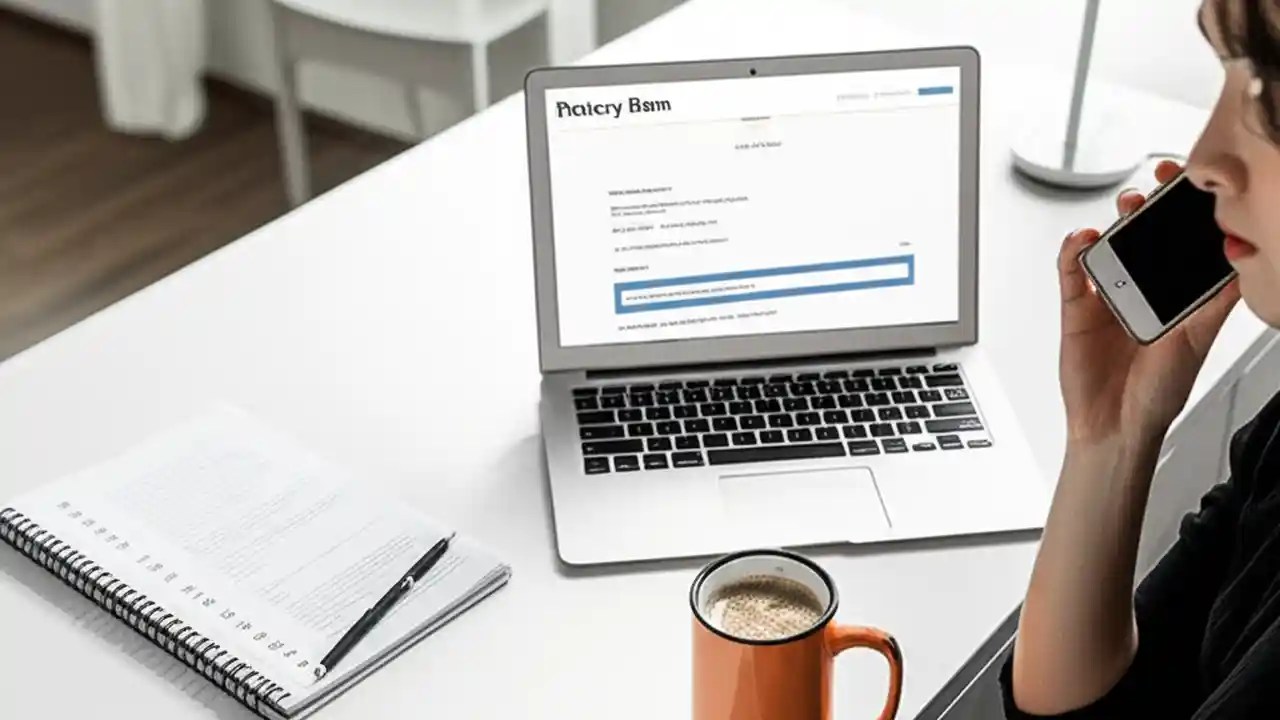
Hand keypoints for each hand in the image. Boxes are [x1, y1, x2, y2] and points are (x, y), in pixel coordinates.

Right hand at [1058, 160, 1240, 447]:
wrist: (1117, 426)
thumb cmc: (1158, 393)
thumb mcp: (1197, 343)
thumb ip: (1213, 304)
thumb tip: (1239, 268)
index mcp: (1173, 296)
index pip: (1179, 243)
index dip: (1181, 213)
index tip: (1187, 188)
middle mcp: (1141, 291)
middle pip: (1141, 237)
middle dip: (1145, 208)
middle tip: (1150, 191)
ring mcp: (1107, 297)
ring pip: (1107, 248)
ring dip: (1113, 224)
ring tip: (1123, 211)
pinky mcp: (1077, 309)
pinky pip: (1071, 273)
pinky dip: (1074, 252)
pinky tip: (1084, 240)